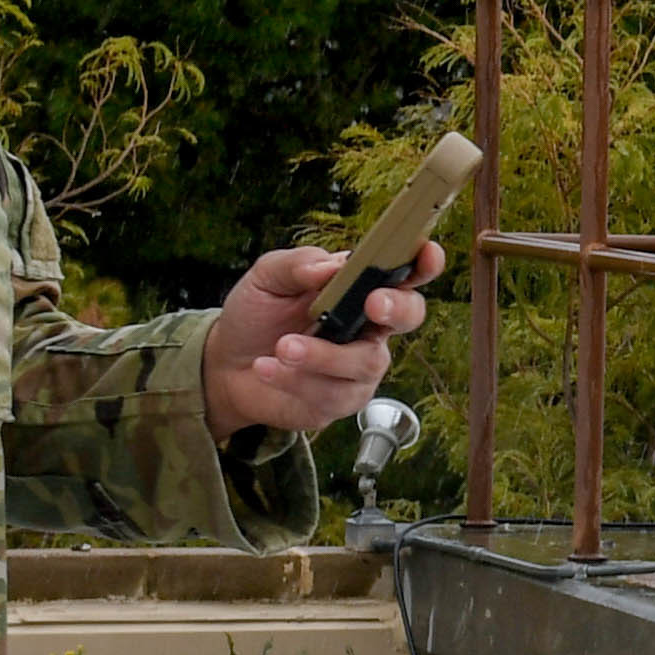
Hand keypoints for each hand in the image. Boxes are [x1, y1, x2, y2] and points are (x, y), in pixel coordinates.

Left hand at [204, 242, 432, 437]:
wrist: (227, 365)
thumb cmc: (256, 316)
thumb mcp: (266, 278)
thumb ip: (297, 265)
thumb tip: (330, 266)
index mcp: (358, 289)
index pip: (404, 273)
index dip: (424, 262)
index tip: (426, 253)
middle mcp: (369, 328)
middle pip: (409, 316)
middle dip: (396, 309)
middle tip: (371, 304)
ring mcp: (359, 368)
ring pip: (365, 362)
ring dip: (322, 355)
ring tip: (281, 347)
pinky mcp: (340, 401)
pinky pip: (332, 394)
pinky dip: (295, 380)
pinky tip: (266, 369)